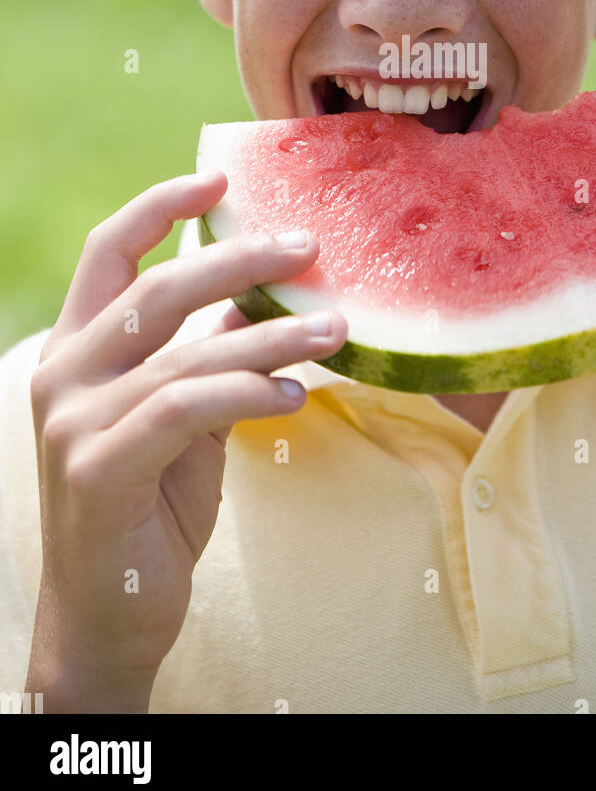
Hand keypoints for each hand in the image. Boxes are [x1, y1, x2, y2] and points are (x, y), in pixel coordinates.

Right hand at [26, 169, 346, 711]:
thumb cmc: (150, 504)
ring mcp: (75, 421)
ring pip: (187, 351)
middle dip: (240, 258)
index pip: (109, 252)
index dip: (161, 206)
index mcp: (78, 348)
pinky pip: (188, 407)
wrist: (110, 611)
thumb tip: (262, 293)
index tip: (221, 179)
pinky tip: (296, 395)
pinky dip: (249, 392)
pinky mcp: (100, 469)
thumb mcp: (184, 414)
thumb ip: (209, 352)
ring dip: (272, 334)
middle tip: (310, 248)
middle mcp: (64, 373)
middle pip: (157, 289)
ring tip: (335, 327)